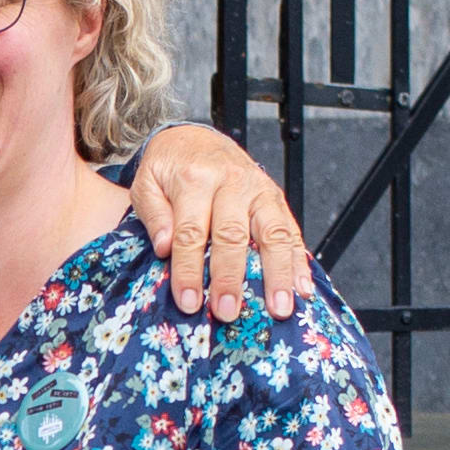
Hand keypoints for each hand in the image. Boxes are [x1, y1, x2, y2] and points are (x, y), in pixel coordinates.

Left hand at [136, 123, 315, 322]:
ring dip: (277, 274)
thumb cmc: (169, 168)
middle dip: (230, 278)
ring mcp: (259, 191)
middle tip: (228, 311)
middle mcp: (232, 183)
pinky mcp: (276, 198)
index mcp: (195, 180)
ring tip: (278, 308)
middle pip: (233, 236)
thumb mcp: (146, 183)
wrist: (194, 138)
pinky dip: (299, 262)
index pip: (191, 232)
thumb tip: (164, 247)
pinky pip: (291, 231)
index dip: (190, 270)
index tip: (188, 302)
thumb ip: (154, 215)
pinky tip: (303, 288)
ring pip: (273, 233)